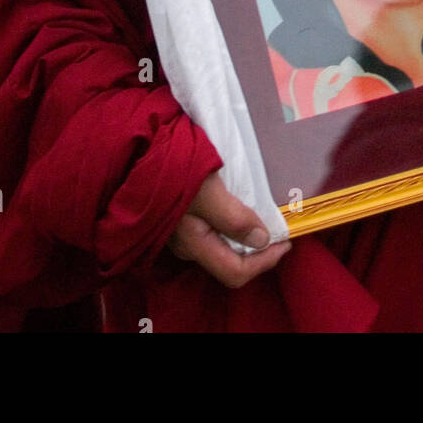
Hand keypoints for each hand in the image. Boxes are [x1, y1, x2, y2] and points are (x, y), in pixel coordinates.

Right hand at [168, 172, 289, 287]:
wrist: (137, 150)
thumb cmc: (172, 168)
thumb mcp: (207, 190)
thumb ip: (234, 218)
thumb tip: (262, 240)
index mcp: (194, 244)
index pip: (235, 272)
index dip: (265, 262)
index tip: (286, 240)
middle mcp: (187, 246)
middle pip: (229, 262)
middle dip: (258, 250)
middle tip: (278, 226)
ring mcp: (180, 233)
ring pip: (220, 245)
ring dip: (244, 235)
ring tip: (262, 213)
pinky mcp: (178, 216)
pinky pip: (211, 228)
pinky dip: (231, 222)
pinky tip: (237, 203)